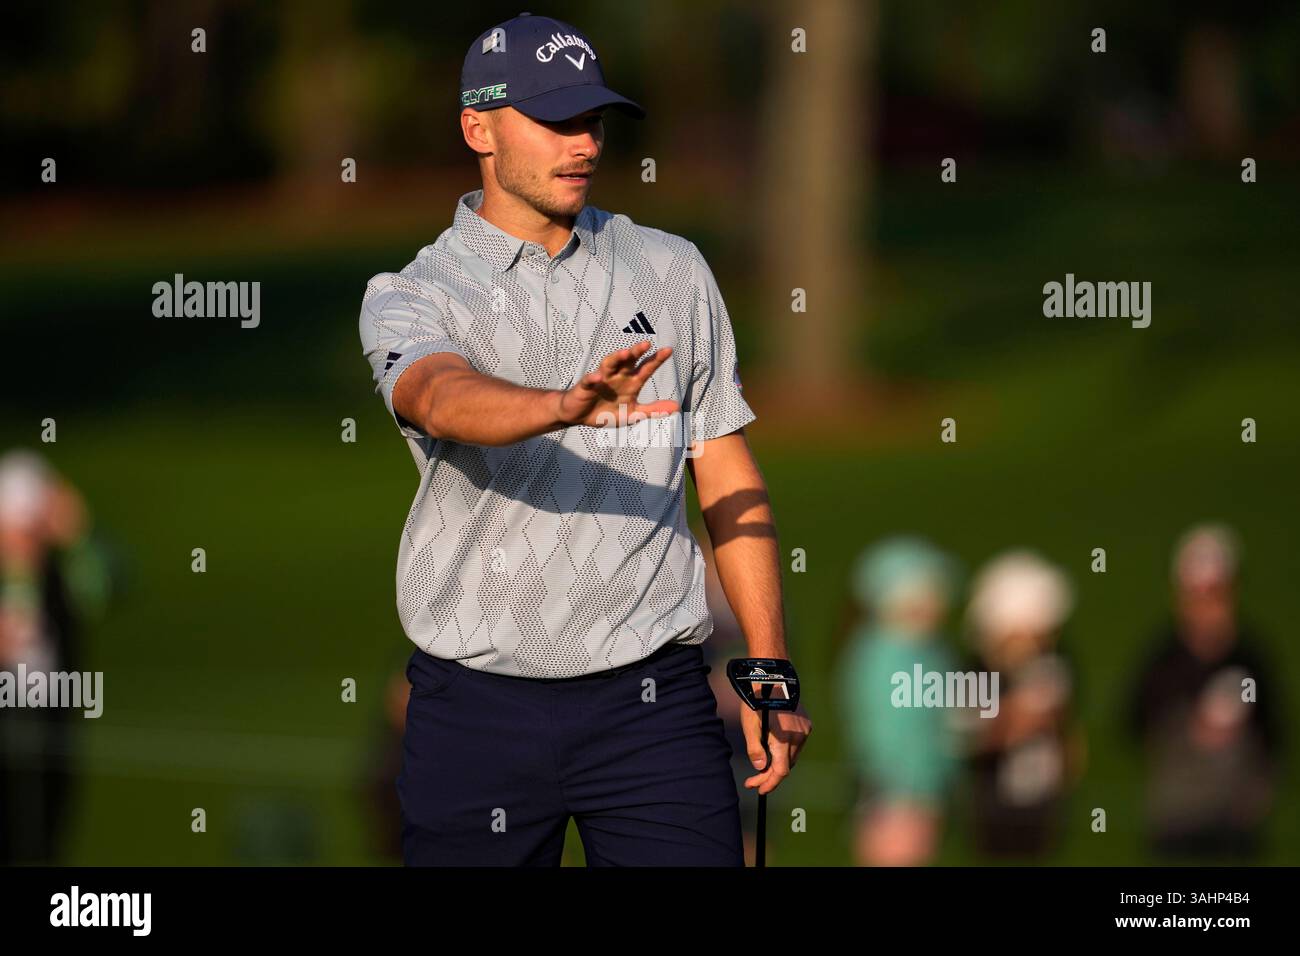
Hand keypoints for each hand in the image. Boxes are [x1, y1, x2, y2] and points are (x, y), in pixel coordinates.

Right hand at [556, 341, 678, 427]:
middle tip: (646, 344)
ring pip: (609, 364)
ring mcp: (602, 379)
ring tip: (625, 353)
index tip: (668, 350)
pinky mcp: (586, 386)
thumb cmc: (606, 411)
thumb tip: (677, 407)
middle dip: (636, 352)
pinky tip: (598, 377)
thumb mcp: (633, 414)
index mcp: (630, 382)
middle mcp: (617, 376)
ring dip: (616, 358)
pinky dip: (593, 378)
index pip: (646, 368)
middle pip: (628, 361)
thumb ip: (654, 410)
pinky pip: (589, 380)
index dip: (656, 360)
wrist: (580, 416)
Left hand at [741, 703, 811, 795]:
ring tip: (762, 764)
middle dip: (770, 775)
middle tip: (754, 779)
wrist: (774, 677)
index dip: (769, 783)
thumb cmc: (757, 700)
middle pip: (786, 765)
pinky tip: (774, 748)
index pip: (780, 771)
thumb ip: (755, 749)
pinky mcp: (806, 724)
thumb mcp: (750, 724)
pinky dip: (786, 750)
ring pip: (792, 756)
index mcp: (783, 739)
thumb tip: (761, 768)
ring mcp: (805, 730)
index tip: (758, 789)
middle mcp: (798, 737)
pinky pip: (797, 744)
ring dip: (779, 762)